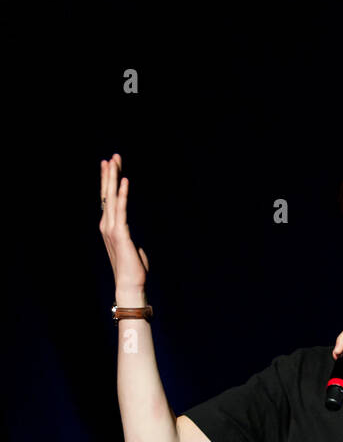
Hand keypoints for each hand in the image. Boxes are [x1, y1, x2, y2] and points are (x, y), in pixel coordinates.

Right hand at [99, 153, 149, 298]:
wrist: (129, 285)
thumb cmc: (133, 271)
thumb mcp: (132, 251)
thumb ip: (132, 243)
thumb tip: (136, 245)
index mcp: (109, 228)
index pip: (108, 200)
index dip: (109, 182)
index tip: (111, 166)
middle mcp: (107, 225)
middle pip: (107, 195)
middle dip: (109, 174)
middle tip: (113, 157)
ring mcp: (111, 229)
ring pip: (111, 198)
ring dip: (113, 178)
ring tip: (114, 162)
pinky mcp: (120, 233)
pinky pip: (122, 209)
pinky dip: (123, 194)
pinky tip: (125, 181)